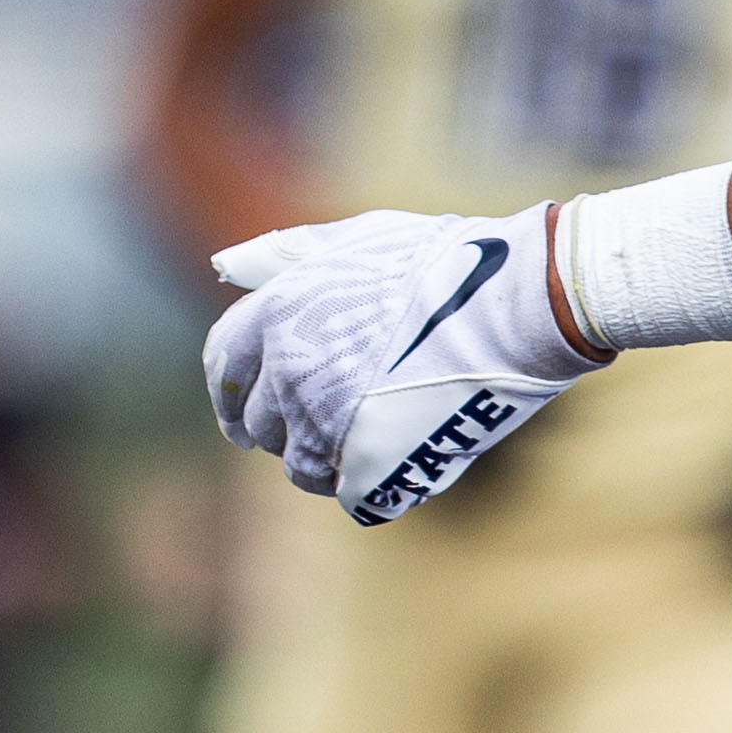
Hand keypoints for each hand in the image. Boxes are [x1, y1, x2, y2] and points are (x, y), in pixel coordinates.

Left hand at [204, 203, 598, 522]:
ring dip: (320, 458)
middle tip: (314, 422)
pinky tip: (390, 456)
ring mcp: (324, 426)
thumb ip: (284, 256)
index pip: (222, 366)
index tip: (240, 408)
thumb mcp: (352, 240)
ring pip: (299, 466)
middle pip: (257, 423)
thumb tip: (225, 266)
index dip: (230, 390)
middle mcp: (287, 373)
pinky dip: (364, 481)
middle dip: (279, 425)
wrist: (509, 303)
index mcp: (276, 314)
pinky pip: (346, 492)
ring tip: (357, 439)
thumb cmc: (438, 261)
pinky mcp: (367, 470)